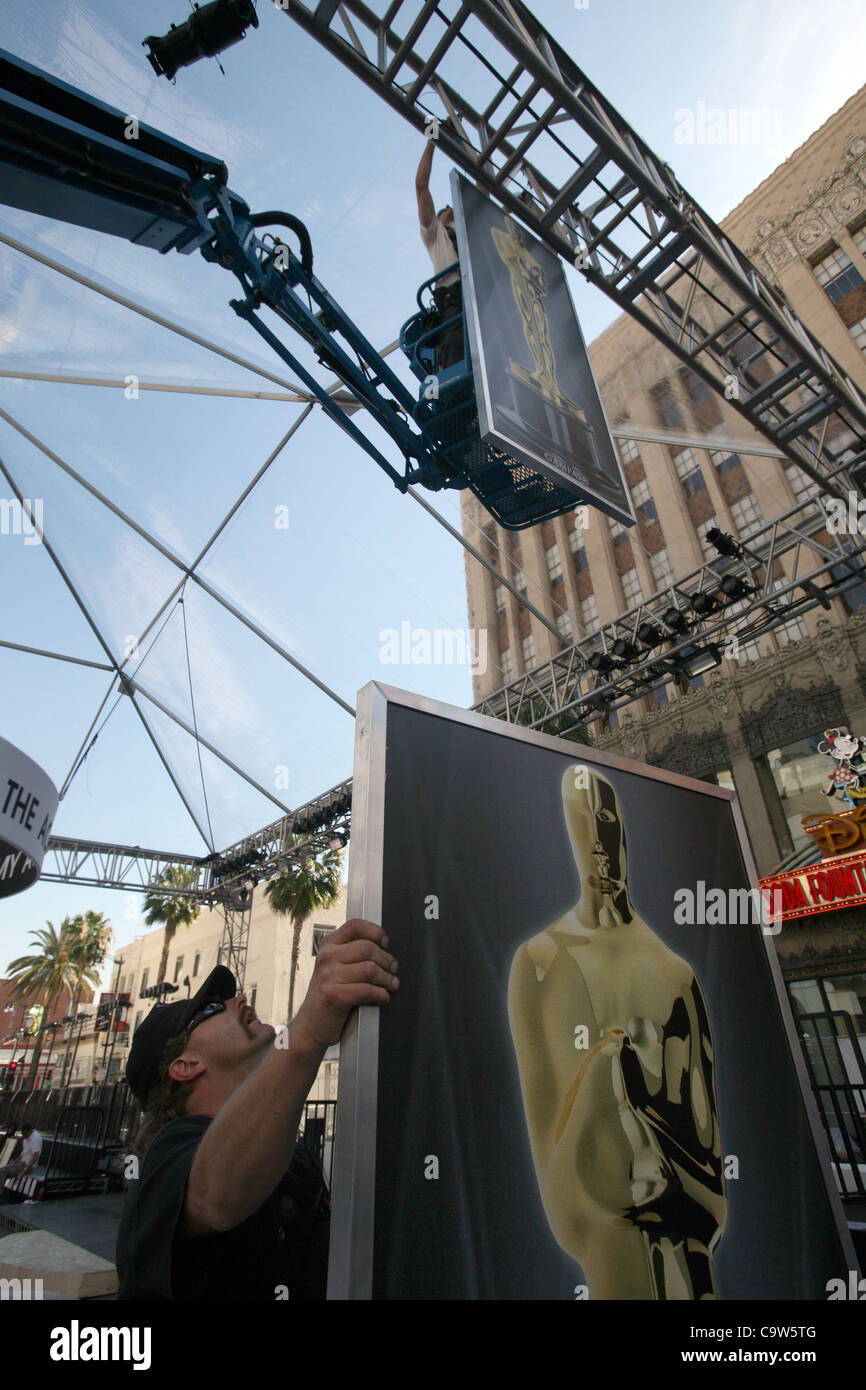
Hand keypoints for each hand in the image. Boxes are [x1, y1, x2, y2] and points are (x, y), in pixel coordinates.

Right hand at [291, 917, 398, 1052]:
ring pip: (369, 969)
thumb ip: (352, 953)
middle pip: (367, 948)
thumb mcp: (335, 967)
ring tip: (392, 985)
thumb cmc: (331, 994)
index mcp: (328, 945)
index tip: (386, 943)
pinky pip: (366, 990)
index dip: (376, 932)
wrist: (310, 1025)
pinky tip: (383, 997)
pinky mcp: (333, 996)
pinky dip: (380, 994)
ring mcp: (327, 976)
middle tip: (394, 970)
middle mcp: (326, 957)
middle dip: (387, 960)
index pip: (355, 926)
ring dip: (386, 979)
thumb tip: (386, 948)